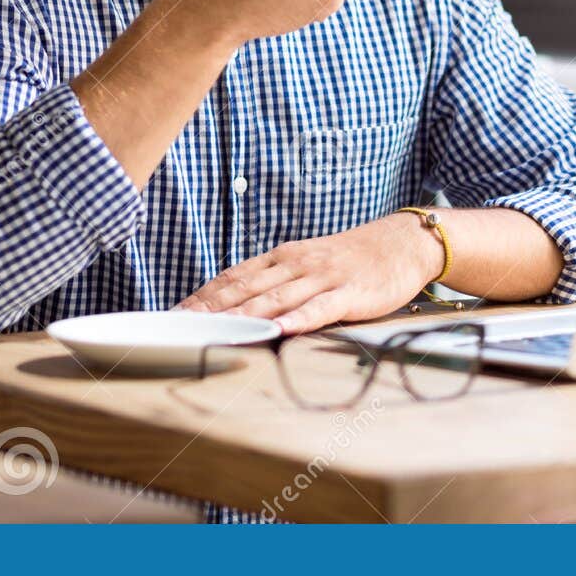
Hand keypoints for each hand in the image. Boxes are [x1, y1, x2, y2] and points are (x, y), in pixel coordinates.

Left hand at [175, 213, 442, 332]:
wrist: (401, 243)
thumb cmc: (352, 258)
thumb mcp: (308, 261)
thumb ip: (277, 279)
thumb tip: (239, 301)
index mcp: (283, 256)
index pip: (234, 276)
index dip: (202, 295)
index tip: (174, 313)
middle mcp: (297, 263)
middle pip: (246, 288)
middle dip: (210, 308)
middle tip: (179, 326)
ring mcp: (323, 277)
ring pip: (275, 298)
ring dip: (242, 316)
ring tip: (214, 331)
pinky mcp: (350, 293)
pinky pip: (319, 307)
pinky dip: (297, 319)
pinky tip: (279, 330)